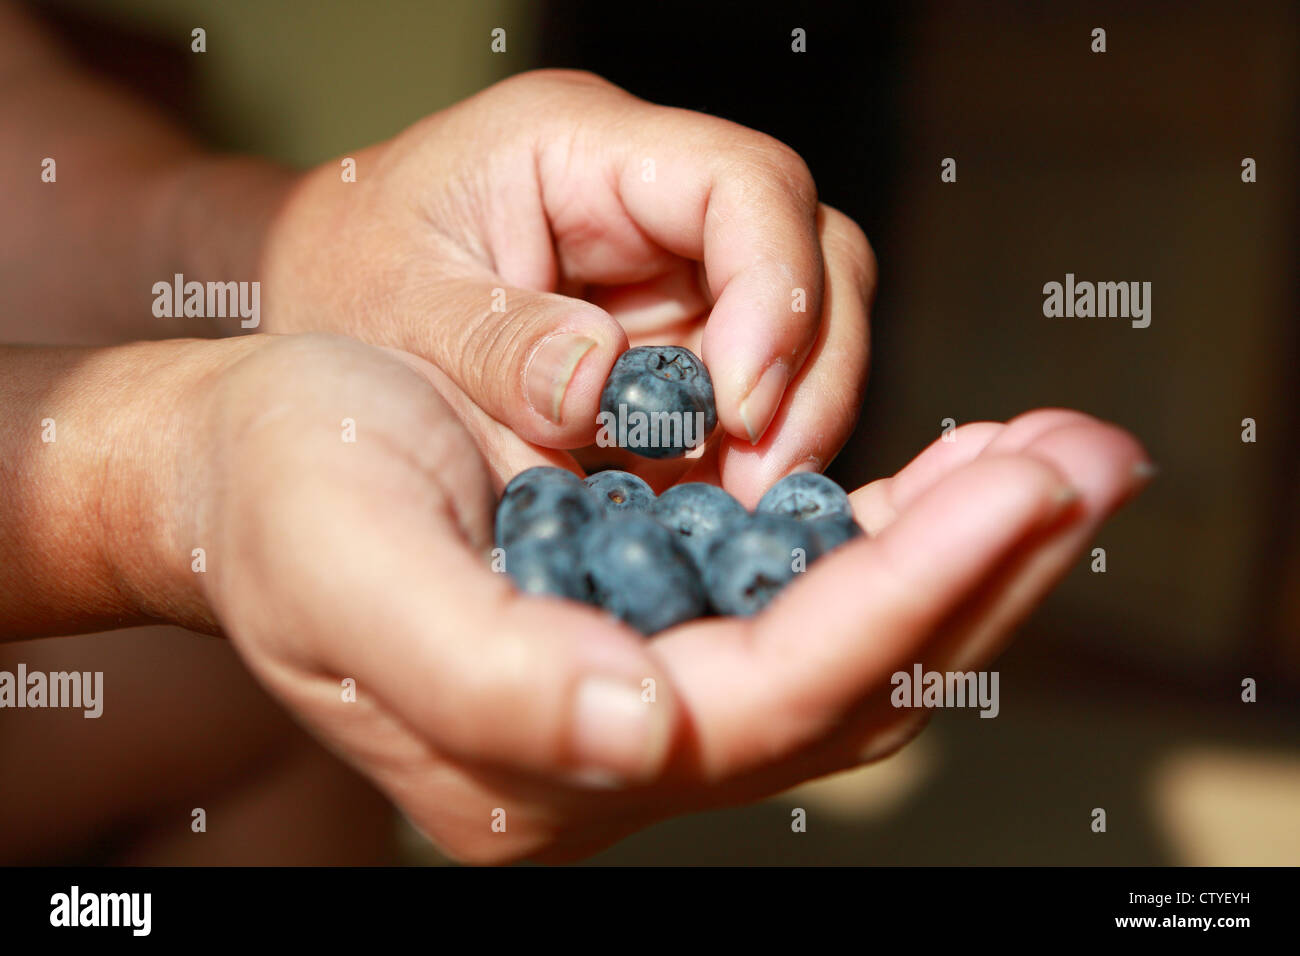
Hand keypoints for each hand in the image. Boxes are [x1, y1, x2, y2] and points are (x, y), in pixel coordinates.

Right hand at [181, 335, 1148, 862]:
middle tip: (1089, 459)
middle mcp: (610, 752)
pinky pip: (803, 607)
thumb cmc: (284, 493)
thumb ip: (484, 672)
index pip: (770, 700)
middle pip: (842, 691)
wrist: (242, 463)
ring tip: (1044, 457)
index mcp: (538, 761)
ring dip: (955, 558)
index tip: (1020, 484)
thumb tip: (644, 727)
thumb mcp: (353, 567)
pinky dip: (888, 543)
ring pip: (843, 654)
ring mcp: (639, 699)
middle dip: (977, 577)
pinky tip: (943, 478)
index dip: (904, 598)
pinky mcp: (650, 630)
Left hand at [255, 69, 873, 501]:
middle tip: (764, 477)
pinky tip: (709, 504)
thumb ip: (489, 344)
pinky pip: (750, 390)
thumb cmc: (343, 278)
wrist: (324, 310)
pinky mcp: (674, 341)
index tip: (744, 405)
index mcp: (578, 146)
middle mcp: (648, 199)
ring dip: (789, 420)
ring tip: (736, 502)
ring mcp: (670, 271)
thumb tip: (597, 381)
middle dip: (809, 369)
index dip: (775, 289)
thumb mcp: (389, 309)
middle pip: (811, 250)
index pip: (743, 183)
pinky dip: (745, 450)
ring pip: (801, 324)